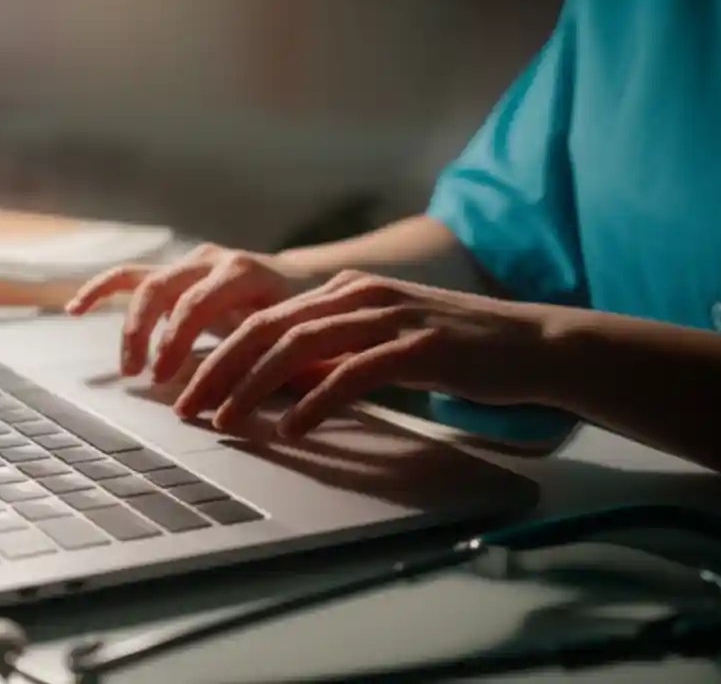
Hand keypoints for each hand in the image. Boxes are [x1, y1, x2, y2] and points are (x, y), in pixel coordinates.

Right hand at [65, 244, 309, 380]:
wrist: (308, 284)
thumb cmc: (304, 320)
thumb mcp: (301, 339)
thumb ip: (282, 364)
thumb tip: (259, 401)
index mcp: (245, 271)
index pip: (197, 303)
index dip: (176, 342)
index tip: (167, 380)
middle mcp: (213, 259)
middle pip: (164, 290)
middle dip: (149, 336)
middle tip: (147, 378)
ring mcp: (190, 263)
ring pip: (144, 285)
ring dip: (131, 327)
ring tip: (127, 368)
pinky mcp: (174, 273)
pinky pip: (129, 276)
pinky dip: (100, 289)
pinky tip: (75, 309)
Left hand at [174, 270, 559, 438]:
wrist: (533, 345)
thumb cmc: (454, 352)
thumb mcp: (380, 343)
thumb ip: (331, 354)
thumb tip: (277, 383)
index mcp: (343, 291)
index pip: (262, 319)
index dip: (217, 354)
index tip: (187, 389)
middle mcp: (359, 295)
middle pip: (267, 329)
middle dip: (218, 370)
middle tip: (188, 408)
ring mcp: (389, 317)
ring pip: (299, 348)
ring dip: (254, 388)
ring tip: (227, 421)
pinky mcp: (420, 347)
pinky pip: (353, 373)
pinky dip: (317, 402)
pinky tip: (295, 429)